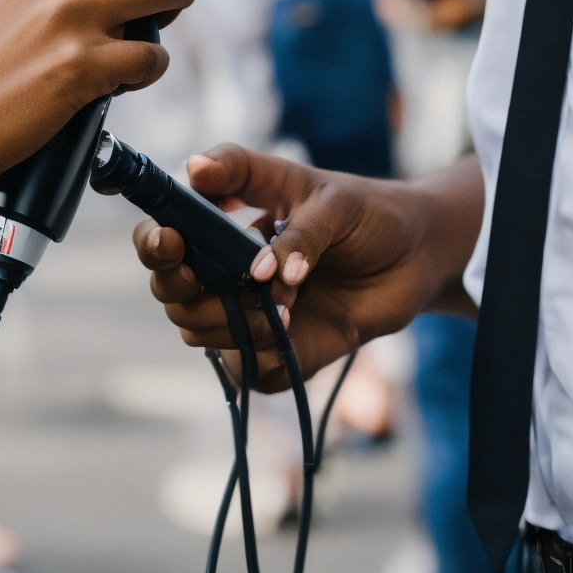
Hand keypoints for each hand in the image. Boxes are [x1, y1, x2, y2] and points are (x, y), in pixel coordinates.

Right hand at [133, 146, 481, 391]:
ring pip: (201, 334)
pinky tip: (294, 334)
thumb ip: (294, 231)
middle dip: (189, 292)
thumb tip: (258, 268)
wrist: (418, 255)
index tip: (174, 243)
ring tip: (287, 304)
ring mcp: (248, 312)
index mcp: (224, 221)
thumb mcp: (329, 198)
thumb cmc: (366, 212)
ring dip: (235, 322)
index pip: (163, 234)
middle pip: (170, 293)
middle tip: (242, 282)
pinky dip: (264, 359)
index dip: (154, 242)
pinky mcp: (277, 351)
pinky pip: (248, 374)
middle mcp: (226, 269)